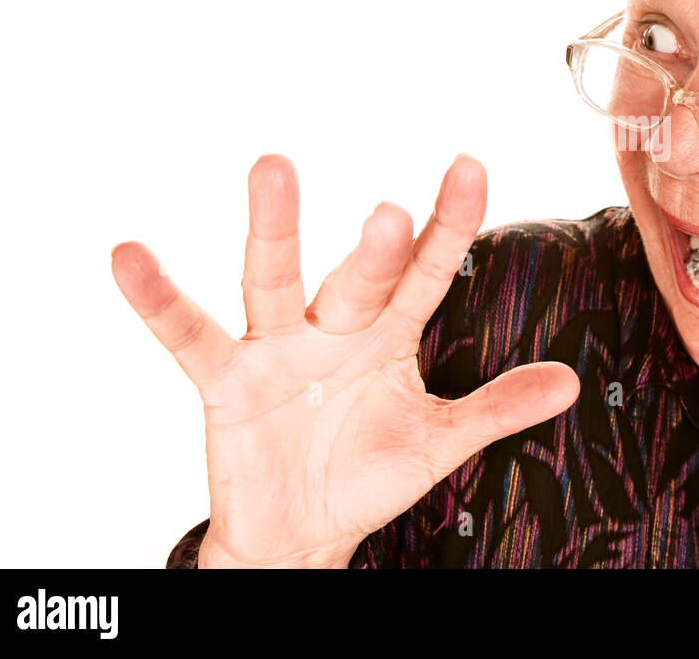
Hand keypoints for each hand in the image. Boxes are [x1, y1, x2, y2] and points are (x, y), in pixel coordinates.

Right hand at [112, 154, 579, 567]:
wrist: (304, 533)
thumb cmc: (367, 471)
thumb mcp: (438, 440)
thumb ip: (496, 407)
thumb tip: (569, 380)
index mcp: (389, 334)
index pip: (425, 272)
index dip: (448, 224)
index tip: (472, 167)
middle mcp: (334, 326)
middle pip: (357, 277)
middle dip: (374, 248)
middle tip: (391, 211)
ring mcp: (277, 348)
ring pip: (276, 280)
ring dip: (275, 228)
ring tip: (274, 169)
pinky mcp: (227, 381)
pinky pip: (190, 334)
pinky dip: (158, 298)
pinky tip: (128, 256)